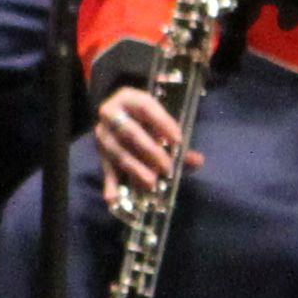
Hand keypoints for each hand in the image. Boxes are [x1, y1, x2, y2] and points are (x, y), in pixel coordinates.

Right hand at [96, 82, 188, 204]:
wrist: (120, 116)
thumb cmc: (146, 118)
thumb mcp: (160, 123)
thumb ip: (177, 141)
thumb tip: (197, 160)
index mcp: (128, 98)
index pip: (145, 107)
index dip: (162, 122)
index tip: (178, 140)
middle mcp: (110, 113)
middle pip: (128, 131)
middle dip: (149, 151)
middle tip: (166, 168)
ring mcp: (102, 134)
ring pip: (117, 152)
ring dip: (134, 168)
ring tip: (151, 183)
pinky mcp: (99, 153)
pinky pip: (105, 169)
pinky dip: (110, 185)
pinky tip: (114, 199)